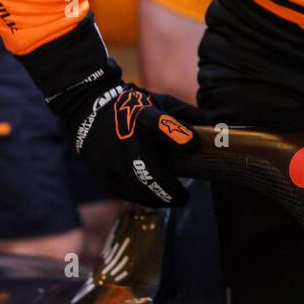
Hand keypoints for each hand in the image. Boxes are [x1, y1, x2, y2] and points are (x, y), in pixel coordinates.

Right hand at [65, 80, 200, 206]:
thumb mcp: (160, 102)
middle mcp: (124, 136)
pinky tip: (150, 199)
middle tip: (183, 199)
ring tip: (170, 201)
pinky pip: (121, 191)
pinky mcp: (99, 169)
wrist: (89, 107)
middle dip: (167, 190)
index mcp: (142, 115)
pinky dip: (137, 197)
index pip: (158, 123)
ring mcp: (109, 155)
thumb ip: (186, 115)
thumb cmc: (134, 108)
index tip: (190, 144)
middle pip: (145, 169)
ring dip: (154, 199)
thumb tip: (214, 129)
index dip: (175, 134)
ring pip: (133, 187)